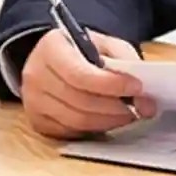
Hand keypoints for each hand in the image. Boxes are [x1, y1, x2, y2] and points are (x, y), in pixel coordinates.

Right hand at [21, 28, 157, 139]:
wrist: (53, 59)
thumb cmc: (80, 50)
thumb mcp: (103, 43)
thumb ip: (123, 59)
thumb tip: (140, 90)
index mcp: (50, 48)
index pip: (80, 74)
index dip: (111, 85)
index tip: (136, 87)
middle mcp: (36, 75)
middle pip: (80, 101)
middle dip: (116, 107)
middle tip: (142, 107)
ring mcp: (34, 101)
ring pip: (77, 121)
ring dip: (109, 120)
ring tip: (128, 114)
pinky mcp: (38, 121)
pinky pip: (71, 132)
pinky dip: (94, 129)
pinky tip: (108, 119)